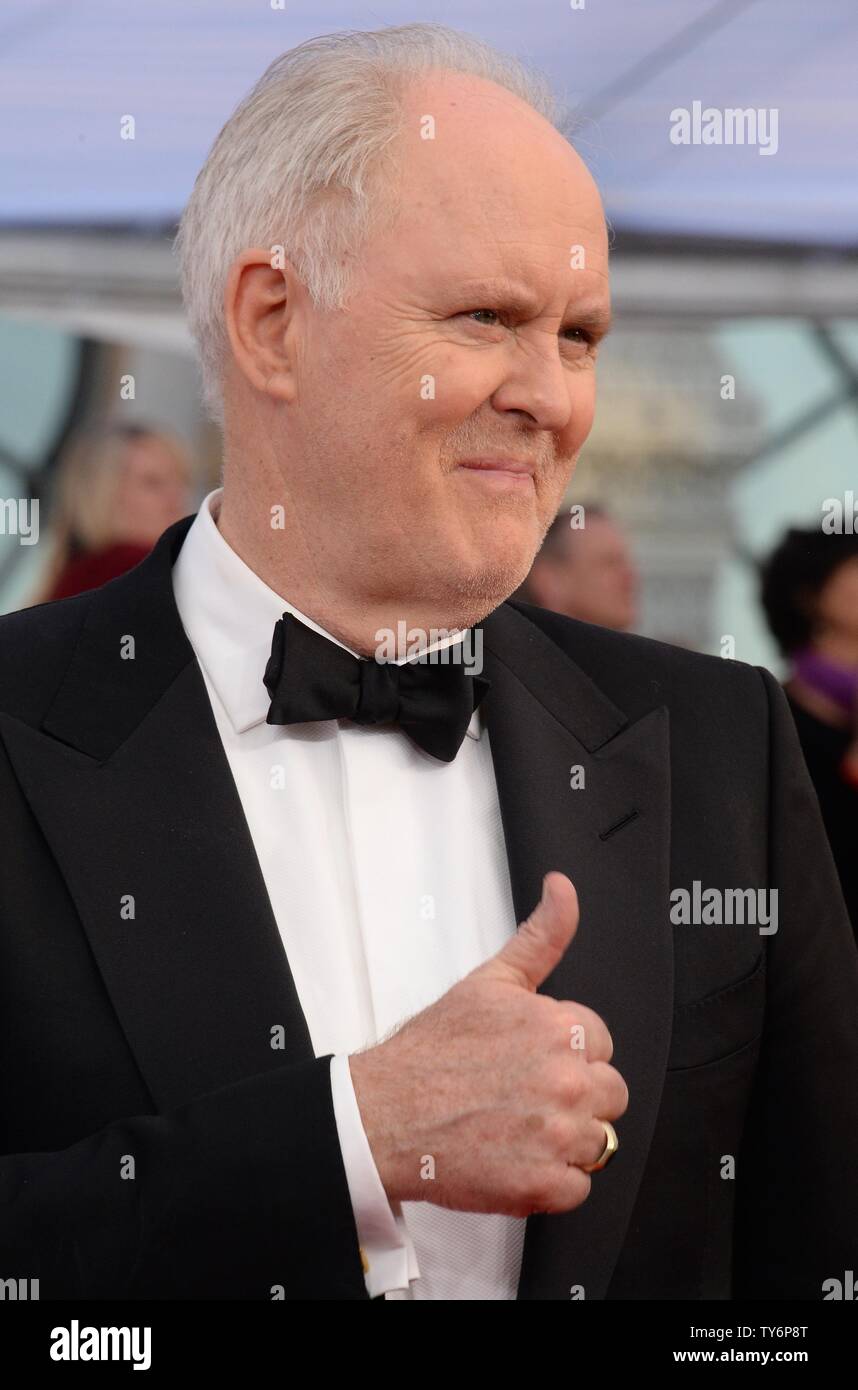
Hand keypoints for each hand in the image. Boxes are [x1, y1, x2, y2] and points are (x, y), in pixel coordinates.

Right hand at [349, 872, 628, 1216]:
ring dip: (565, 1140)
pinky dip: (551, 1181)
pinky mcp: (542, 1184)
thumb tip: (563, 888)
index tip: (532, 1060)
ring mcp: (558, 1135)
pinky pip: (578, 1187)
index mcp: (562, 1028)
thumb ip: (542, 935)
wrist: (384, 1112)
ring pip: (599, 1142)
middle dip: (575, 1096)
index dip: (568, 1053)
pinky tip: (515, 1158)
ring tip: (518, 1128)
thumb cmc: (430, 1051)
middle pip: (610, 1094)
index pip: (602, 1044)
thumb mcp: (490, 980)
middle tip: (524, 1096)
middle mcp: (568, 1080)